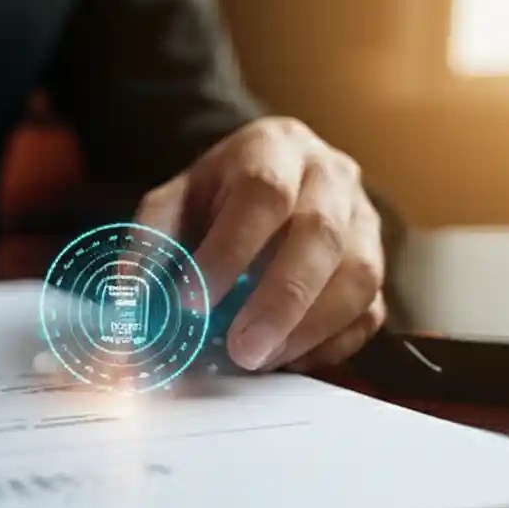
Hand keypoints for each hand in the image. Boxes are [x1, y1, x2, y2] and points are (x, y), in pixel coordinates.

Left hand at [134, 117, 385, 371]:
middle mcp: (330, 176)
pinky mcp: (378, 263)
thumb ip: (152, 237)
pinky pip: (370, 310)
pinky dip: (332, 343)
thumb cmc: (220, 193)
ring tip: (261, 360)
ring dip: (308, 327)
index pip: (263, 194)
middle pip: (319, 235)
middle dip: (279, 299)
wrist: (273, 175)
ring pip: (358, 274)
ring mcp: (364, 220)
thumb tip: (131, 293)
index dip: (229, 250)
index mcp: (274, 147)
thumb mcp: (177, 198)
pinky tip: (290, 360)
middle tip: (241, 349)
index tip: (193, 301)